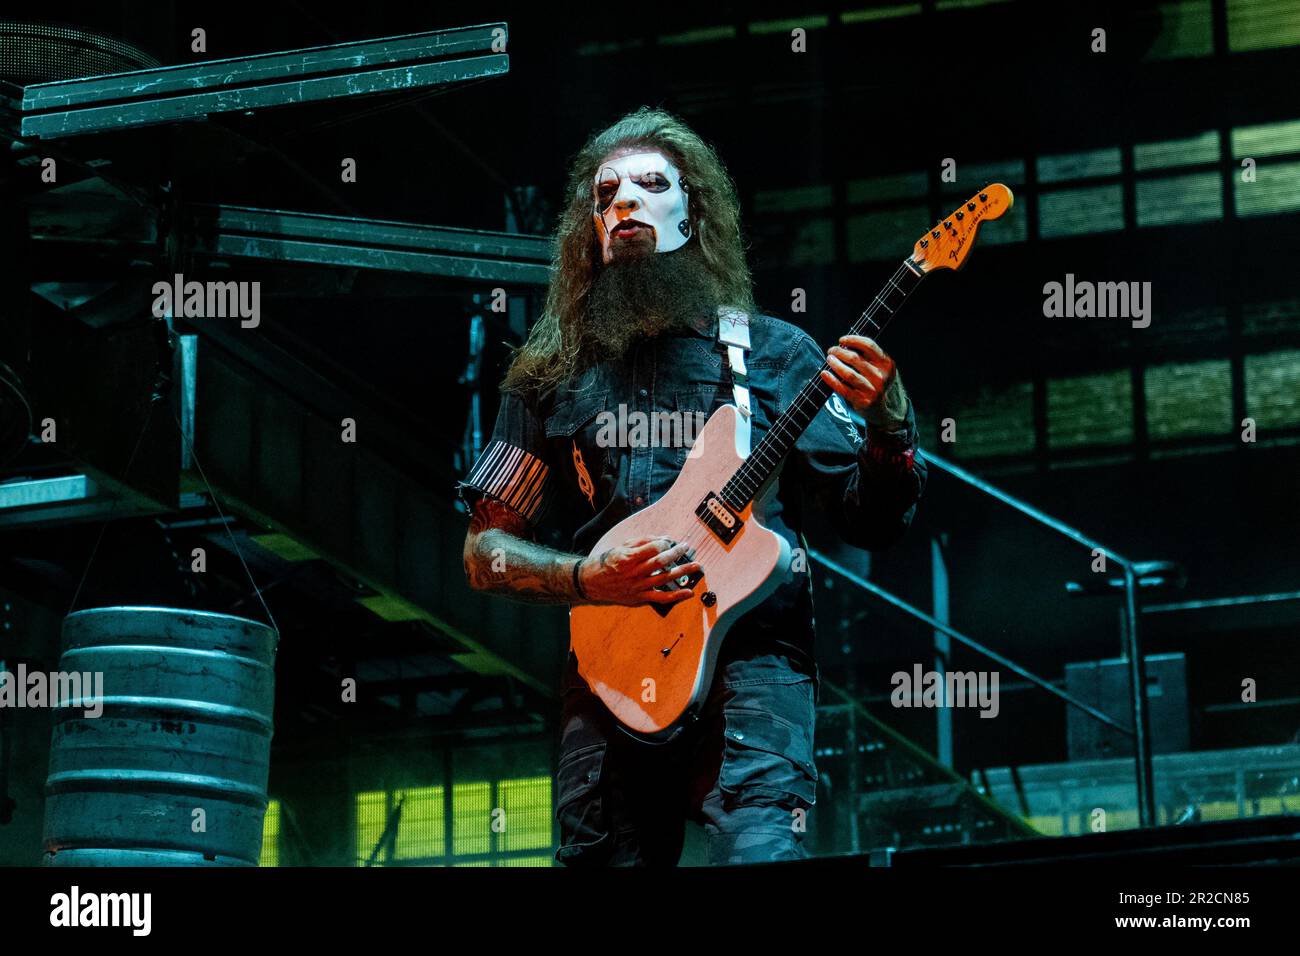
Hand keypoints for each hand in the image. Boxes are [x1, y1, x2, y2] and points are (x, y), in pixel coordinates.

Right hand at [578, 536, 701, 605]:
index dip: (664, 543)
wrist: (592, 582)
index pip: (652, 548)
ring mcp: (638, 587)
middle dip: (677, 554)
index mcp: (628, 558)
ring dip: (683, 572)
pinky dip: (676, 596)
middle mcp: (634, 573)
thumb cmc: (608, 562)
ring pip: (664, 579)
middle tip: (687, 548)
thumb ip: (643, 542)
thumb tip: (664, 539)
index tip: (670, 541)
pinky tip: (688, 592)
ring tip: (696, 566)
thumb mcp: (622, 546)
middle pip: (660, 562)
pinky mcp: (640, 598)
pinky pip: (661, 597)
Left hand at [820, 334, 907, 425]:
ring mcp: (872, 390)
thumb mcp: (881, 368)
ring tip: (829, 359)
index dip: (853, 340)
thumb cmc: (878, 383)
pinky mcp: (862, 401)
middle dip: (840, 352)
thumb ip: (868, 357)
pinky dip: (832, 380)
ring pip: (848, 373)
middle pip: (855, 359)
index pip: (869, 346)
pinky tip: (824, 374)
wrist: (885, 410)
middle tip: (831, 350)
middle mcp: (881, 377)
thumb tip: (844, 345)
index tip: (842, 340)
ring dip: (835, 364)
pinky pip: (843, 389)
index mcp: (887, 364)